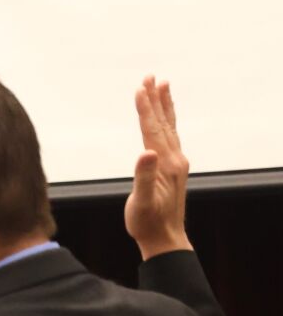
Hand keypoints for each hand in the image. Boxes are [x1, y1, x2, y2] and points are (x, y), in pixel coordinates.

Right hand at [124, 75, 191, 258]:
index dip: (145, 109)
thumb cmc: (148, 223)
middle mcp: (174, 159)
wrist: (165, 239)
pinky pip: (170, 138)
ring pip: (169, 128)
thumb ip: (144, 177)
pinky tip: (163, 121)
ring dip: (164, 107)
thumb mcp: (142, 202)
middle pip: (163, 123)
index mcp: (165, 164)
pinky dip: (166, 123)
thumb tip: (146, 153)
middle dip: (156, 99)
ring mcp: (176, 163)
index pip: (152, 130)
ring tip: (162, 86)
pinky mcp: (173, 169)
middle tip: (152, 77)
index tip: (139, 88)